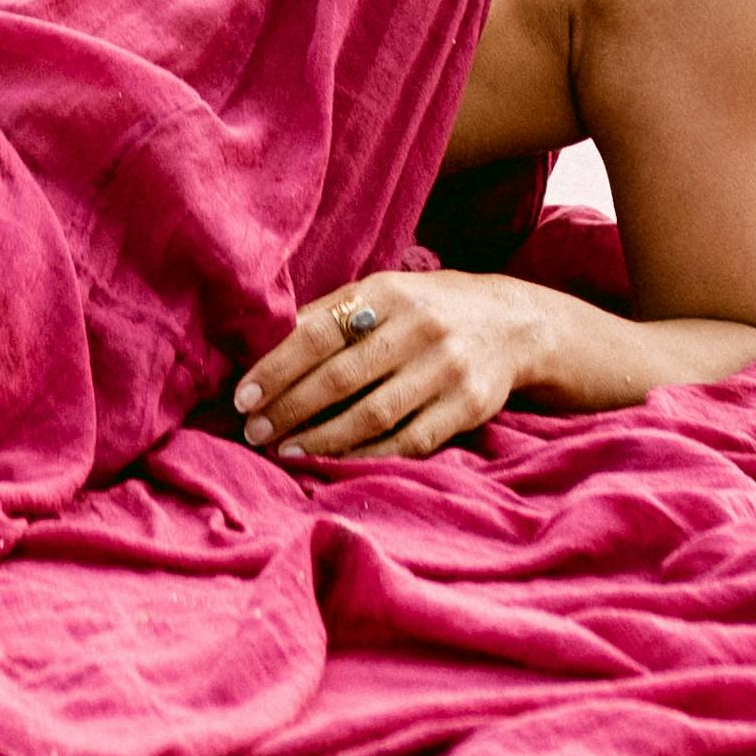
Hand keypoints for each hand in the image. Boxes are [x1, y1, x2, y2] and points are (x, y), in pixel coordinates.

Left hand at [233, 264, 540, 469]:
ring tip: (286, 450)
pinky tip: (336, 461)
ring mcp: (447, 368)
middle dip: (290, 408)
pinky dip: (368, 454)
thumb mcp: (384, 293)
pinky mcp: (468, 406)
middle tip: (254, 431)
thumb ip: (331, 314)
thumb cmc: (427, 309)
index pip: (320, 333)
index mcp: (388, 293)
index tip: (243, 396)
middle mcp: (419, 328)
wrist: (512, 324)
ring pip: (373, 414)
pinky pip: (409, 441)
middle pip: (341, 377)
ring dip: (323, 439)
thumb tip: (265, 340)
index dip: (277, 367)